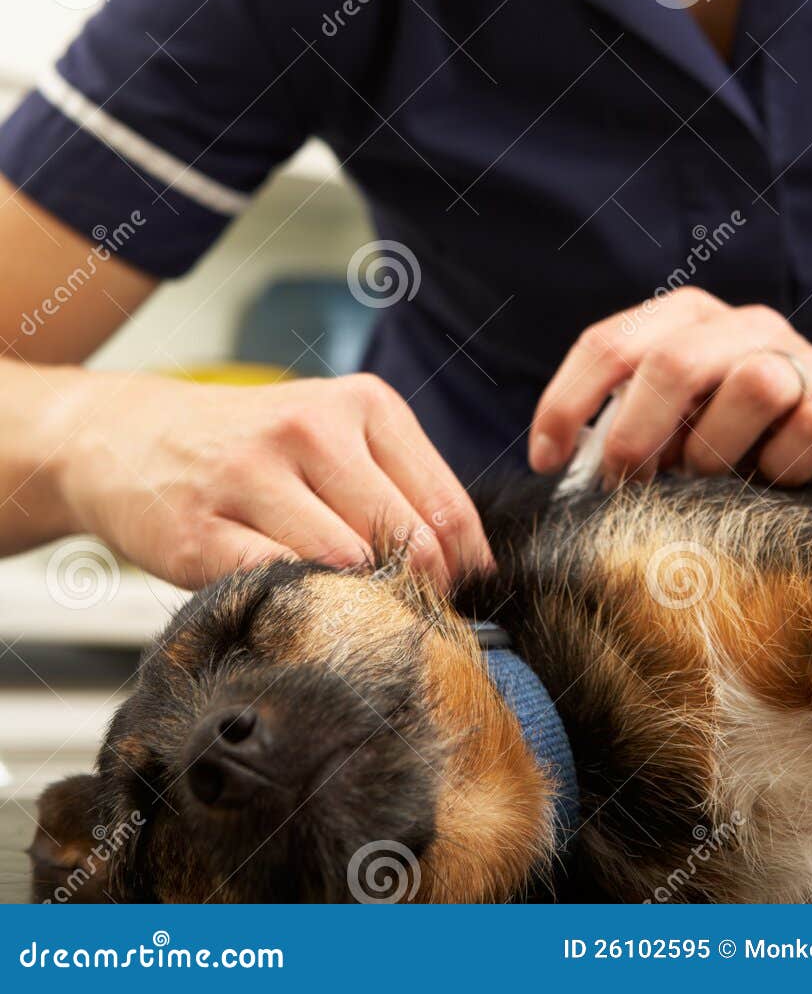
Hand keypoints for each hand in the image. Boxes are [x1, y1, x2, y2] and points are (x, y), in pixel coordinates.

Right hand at [52, 369, 494, 590]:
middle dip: (420, 593)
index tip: (461, 597)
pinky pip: (277, 582)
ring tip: (359, 621)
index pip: (446, 503)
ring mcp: (251, 476)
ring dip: (362, 606)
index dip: (462, 566)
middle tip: (414, 622)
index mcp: (360, 403)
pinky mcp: (202, 531)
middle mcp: (310, 428)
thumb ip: (398, 485)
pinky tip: (301, 612)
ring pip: (346, 563)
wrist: (126, 437)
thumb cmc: (247, 445)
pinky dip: (299, 608)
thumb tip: (469, 564)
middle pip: (406, 538)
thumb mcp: (331, 434)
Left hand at [528, 288, 811, 487]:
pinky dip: (783, 468)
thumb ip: (624, 421)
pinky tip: (775, 481)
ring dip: (719, 451)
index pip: (608, 344)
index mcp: (687, 317)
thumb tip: (561, 462)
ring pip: (755, 386)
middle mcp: (745, 325)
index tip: (547, 461)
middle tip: (625, 486)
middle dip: (637, 435)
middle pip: (674, 363)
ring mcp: (803, 360)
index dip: (568, 402)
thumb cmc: (738, 432)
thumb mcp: (675, 417)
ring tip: (711, 480)